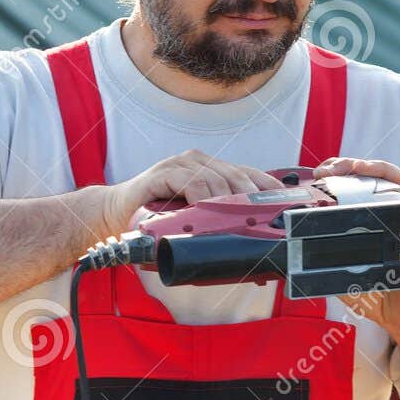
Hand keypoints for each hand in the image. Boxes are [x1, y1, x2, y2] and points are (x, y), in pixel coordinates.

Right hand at [102, 150, 280, 237]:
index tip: (284, 200)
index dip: (267, 185)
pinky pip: (191, 181)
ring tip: (231, 221)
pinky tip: (204, 211)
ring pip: (217, 180)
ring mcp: (182, 163)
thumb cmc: (156, 218)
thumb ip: (215, 218)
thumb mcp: (192, 216)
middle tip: (258, 220)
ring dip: (226, 203)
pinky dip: (201, 197)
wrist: (115, 214)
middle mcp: (199, 161)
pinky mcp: (164, 171)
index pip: (247, 172)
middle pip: (237, 176)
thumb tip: (247, 239)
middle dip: (250, 199)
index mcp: (210, 169)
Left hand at [312, 157, 399, 331]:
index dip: (339, 174)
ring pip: (397, 182)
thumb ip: (329, 265)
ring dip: (378, 169)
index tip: (320, 173)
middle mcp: (391, 215)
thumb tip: (302, 256)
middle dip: (351, 166)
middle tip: (331, 169)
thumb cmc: (378, 297)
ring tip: (360, 165)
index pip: (356, 186)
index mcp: (371, 221)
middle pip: (374, 178)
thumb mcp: (345, 277)